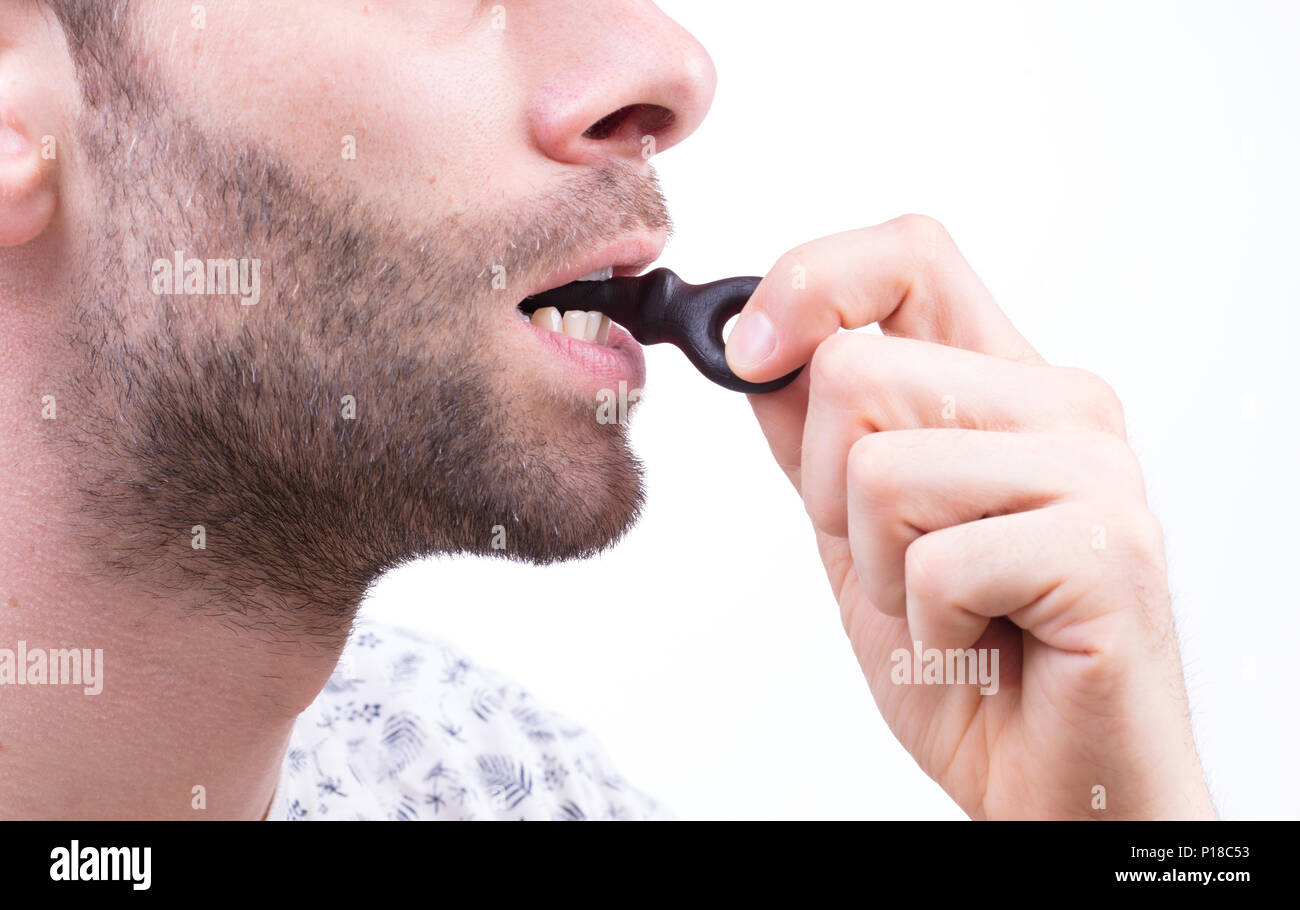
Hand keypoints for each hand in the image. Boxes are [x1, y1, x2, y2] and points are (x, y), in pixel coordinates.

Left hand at [726, 215, 1214, 818]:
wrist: (1047, 779)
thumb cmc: (969, 661)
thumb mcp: (858, 532)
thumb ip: (815, 435)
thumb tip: (755, 347)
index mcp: (1004, 384)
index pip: (908, 255)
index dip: (811, 283)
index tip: (748, 353)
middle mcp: (1061, 407)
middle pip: (859, 370)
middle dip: (829, 492)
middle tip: (893, 561)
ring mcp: (1094, 473)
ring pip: (882, 467)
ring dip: (880, 567)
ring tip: (943, 608)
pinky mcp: (1106, 551)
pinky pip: (936, 560)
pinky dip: (927, 628)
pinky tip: (982, 647)